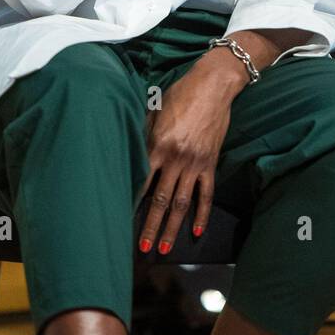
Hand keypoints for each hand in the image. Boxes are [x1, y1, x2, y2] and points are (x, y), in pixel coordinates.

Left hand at [136, 56, 239, 253]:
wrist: (213, 86)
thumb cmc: (180, 94)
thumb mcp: (154, 111)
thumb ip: (142, 134)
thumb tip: (128, 150)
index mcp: (157, 146)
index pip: (141, 181)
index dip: (132, 203)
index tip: (121, 221)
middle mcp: (175, 159)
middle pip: (160, 200)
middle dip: (151, 227)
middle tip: (143, 248)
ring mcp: (194, 163)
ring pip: (181, 203)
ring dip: (172, 228)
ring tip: (165, 248)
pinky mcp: (210, 163)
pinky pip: (206, 194)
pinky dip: (201, 214)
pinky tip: (196, 232)